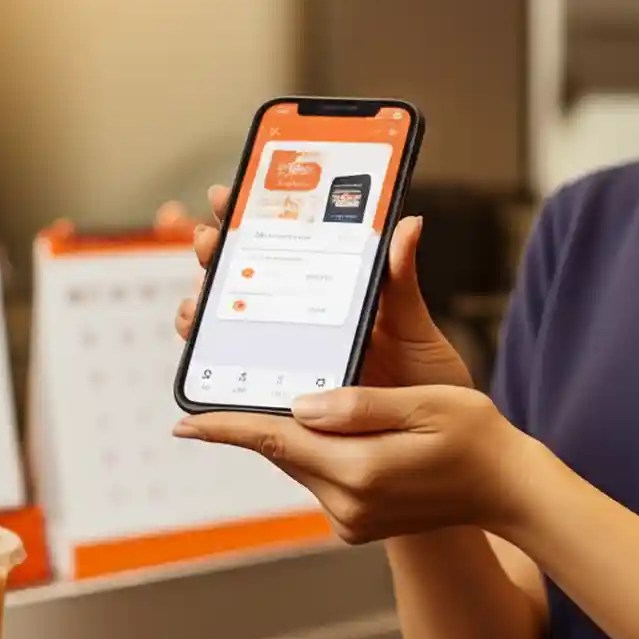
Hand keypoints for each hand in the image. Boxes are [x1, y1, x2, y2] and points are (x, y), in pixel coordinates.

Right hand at [173, 185, 471, 387]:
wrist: (443, 443)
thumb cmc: (428, 378)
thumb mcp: (414, 325)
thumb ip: (400, 279)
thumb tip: (409, 222)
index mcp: (332, 298)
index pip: (280, 249)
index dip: (245, 220)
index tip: (223, 195)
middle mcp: (305, 327)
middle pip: (244, 284)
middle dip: (214, 258)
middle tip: (206, 241)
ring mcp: (294, 363)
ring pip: (231, 331)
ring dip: (203, 312)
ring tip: (195, 302)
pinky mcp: (290, 404)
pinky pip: (243, 384)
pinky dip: (213, 367)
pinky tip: (202, 353)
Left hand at [174, 385, 541, 542]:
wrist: (505, 490)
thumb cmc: (474, 438)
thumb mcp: (424, 404)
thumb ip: (358, 405)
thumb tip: (301, 404)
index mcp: (362, 470)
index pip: (276, 440)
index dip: (226, 428)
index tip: (184, 422)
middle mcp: (349, 503)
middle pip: (283, 449)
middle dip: (254, 418)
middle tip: (227, 383)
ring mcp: (352, 520)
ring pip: (299, 461)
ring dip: (287, 430)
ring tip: (275, 394)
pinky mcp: (356, 524)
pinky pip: (319, 475)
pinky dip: (312, 448)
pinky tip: (320, 420)